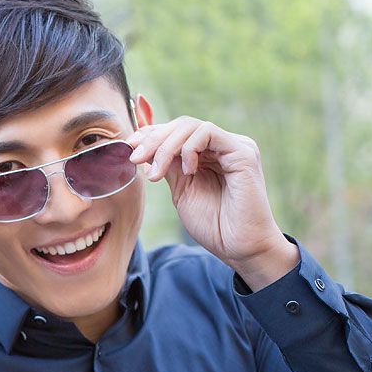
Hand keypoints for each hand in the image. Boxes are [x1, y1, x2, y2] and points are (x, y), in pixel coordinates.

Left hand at [128, 117, 298, 289]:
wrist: (238, 247)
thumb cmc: (214, 225)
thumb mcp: (182, 191)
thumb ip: (168, 167)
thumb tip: (144, 148)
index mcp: (208, 154)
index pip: (177, 131)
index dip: (150, 134)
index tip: (129, 147)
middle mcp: (222, 146)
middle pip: (181, 125)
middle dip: (152, 139)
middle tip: (135, 158)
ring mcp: (233, 146)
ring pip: (191, 126)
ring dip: (165, 147)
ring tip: (156, 175)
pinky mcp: (243, 151)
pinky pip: (208, 132)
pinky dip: (188, 148)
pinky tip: (187, 171)